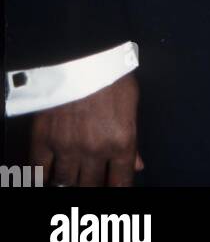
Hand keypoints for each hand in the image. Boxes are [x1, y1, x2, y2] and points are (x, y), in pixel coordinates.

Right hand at [30, 72, 142, 186]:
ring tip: (73, 178)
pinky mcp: (44, 139)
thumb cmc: (112, 73)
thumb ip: (134, 139)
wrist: (83, 52)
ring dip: (71, 183)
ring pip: (66, 184)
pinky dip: (43, 178)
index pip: (121, 183)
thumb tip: (137, 164)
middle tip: (93, 180)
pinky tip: (48, 177)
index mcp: (122, 141)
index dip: (118, 189)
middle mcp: (95, 150)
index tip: (115, 187)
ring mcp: (67, 147)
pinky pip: (39, 172)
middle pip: (92, 187)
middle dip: (94, 186)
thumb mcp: (132, 103)